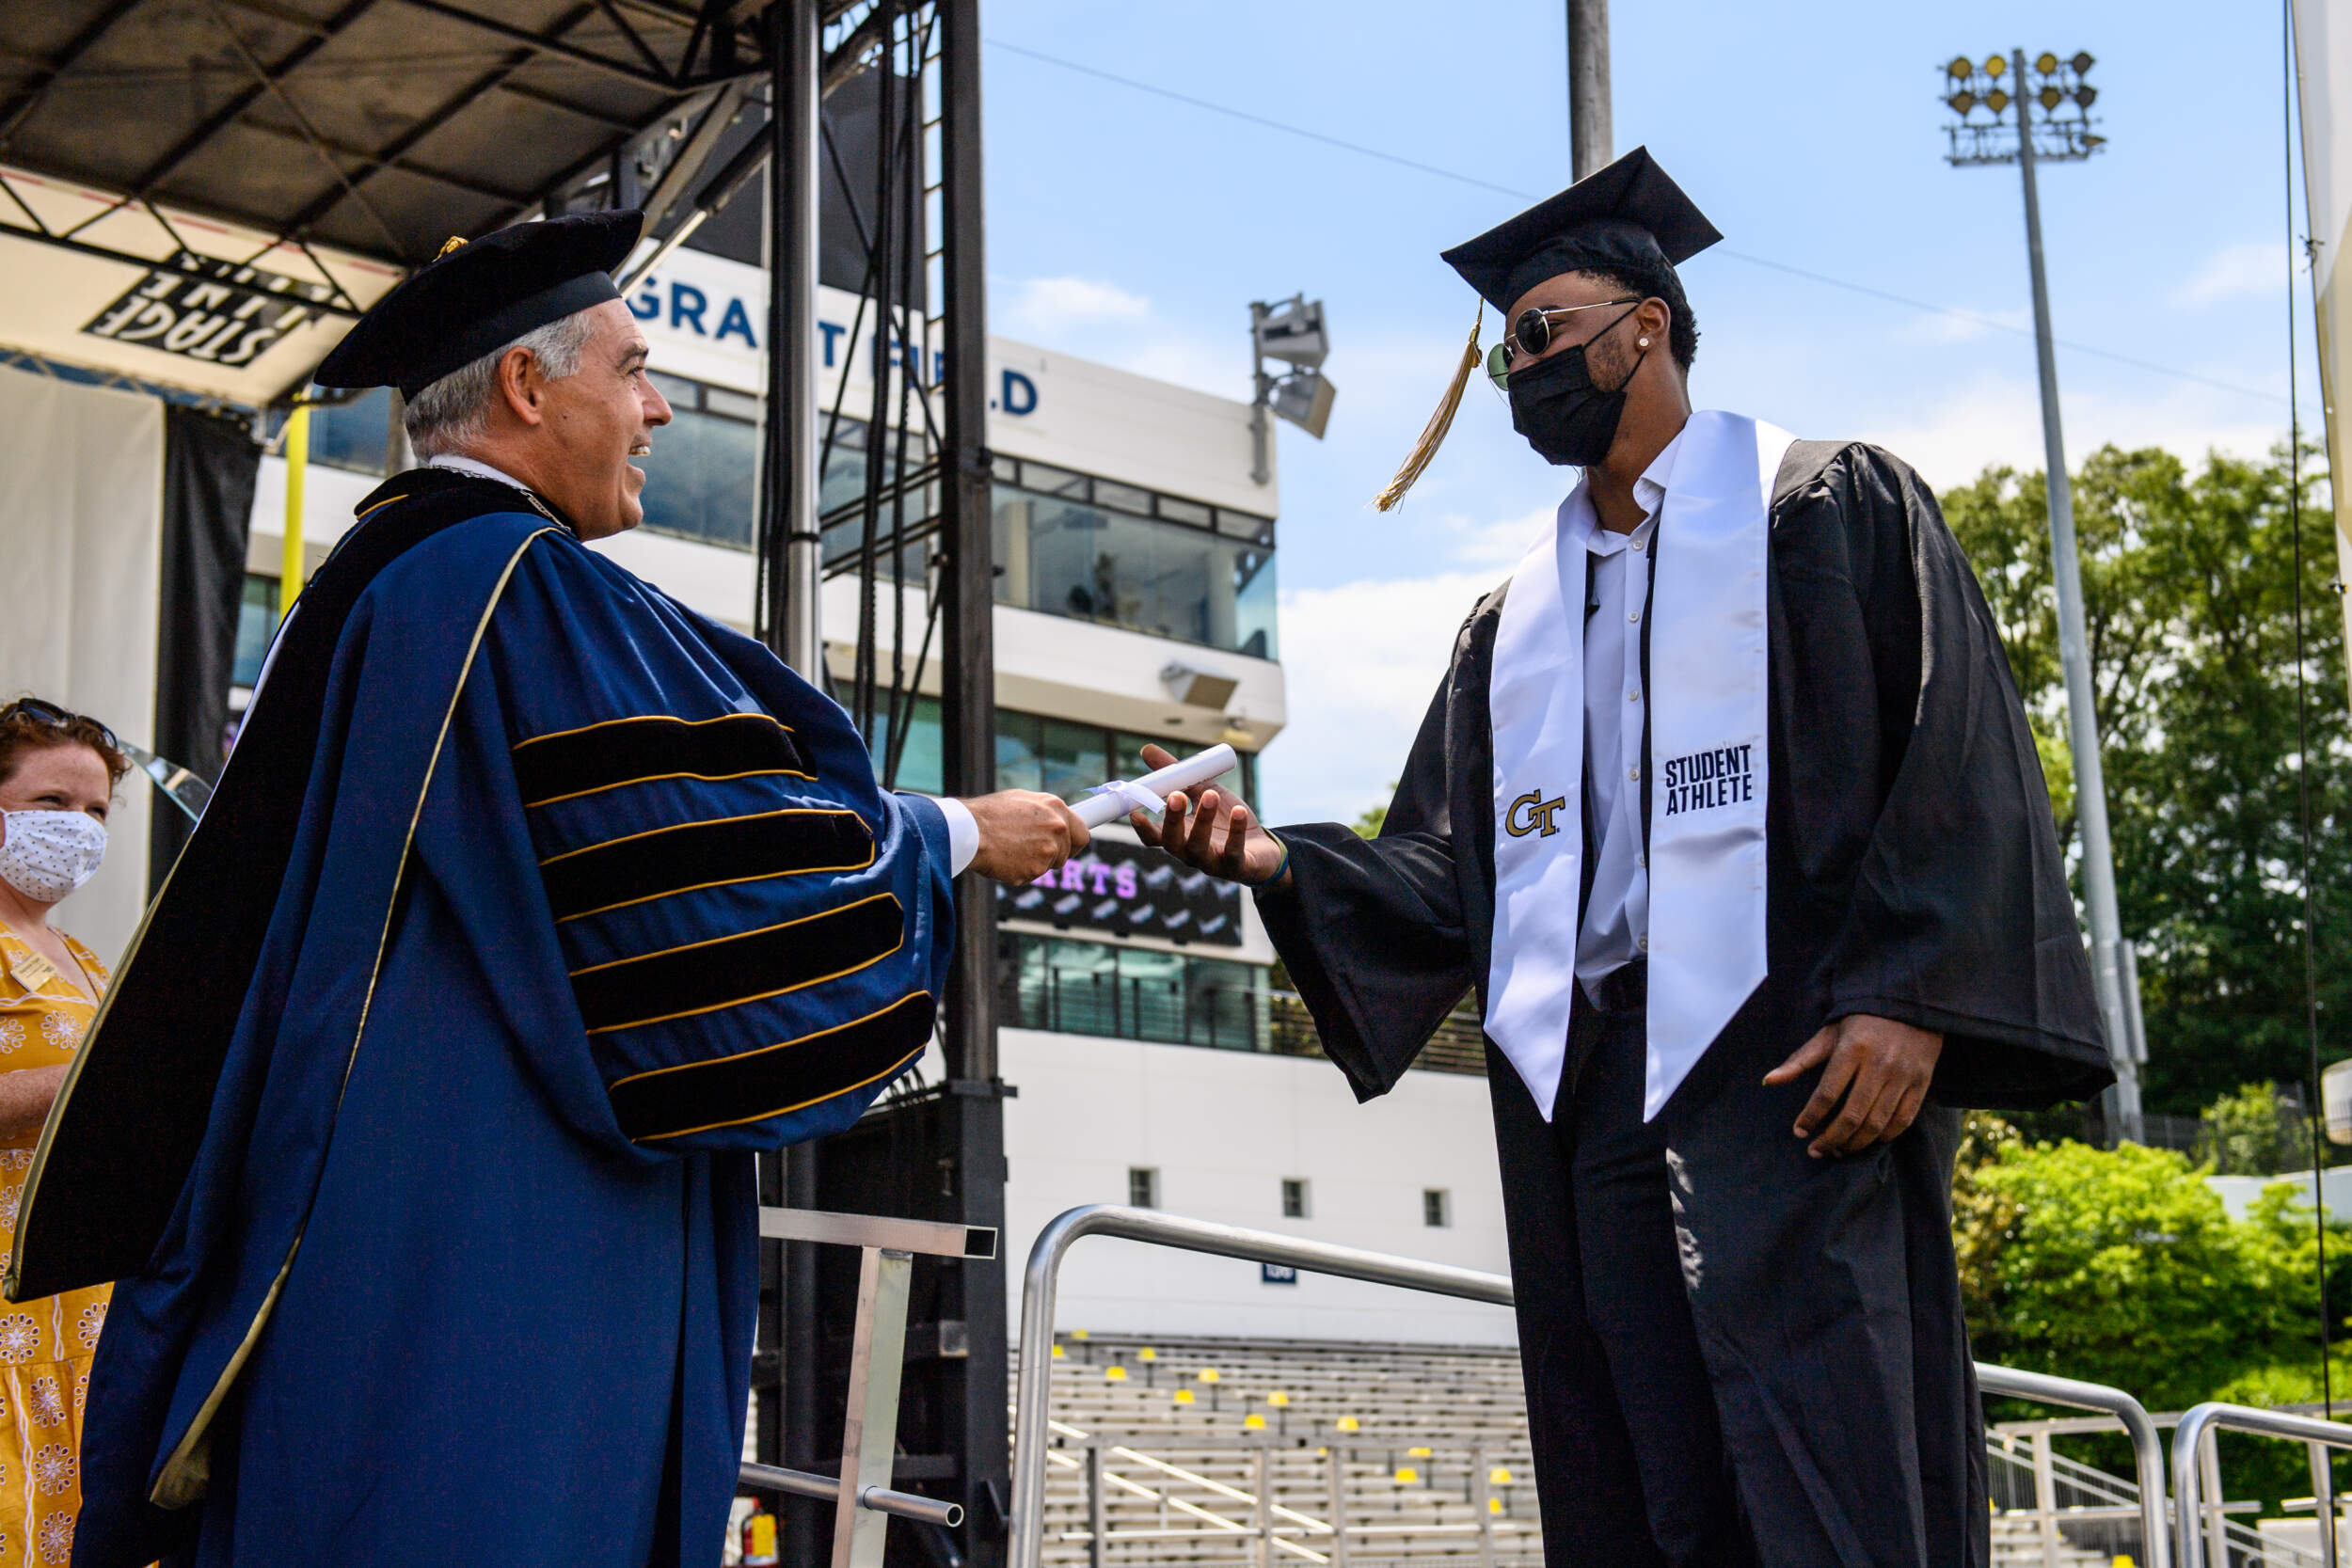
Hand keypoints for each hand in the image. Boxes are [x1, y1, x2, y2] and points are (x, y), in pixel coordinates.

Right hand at [960, 791, 1087, 883]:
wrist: (969, 830)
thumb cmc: (989, 813)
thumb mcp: (1021, 800)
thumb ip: (1043, 811)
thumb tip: (1054, 819)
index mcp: (1055, 808)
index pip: (1082, 833)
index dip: (1075, 843)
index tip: (1070, 848)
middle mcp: (1057, 828)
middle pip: (1065, 854)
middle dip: (1051, 855)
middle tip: (1028, 850)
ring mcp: (1047, 851)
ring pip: (1047, 866)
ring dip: (1033, 862)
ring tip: (1009, 849)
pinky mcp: (1035, 869)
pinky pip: (1030, 875)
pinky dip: (1019, 871)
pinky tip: (1004, 858)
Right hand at [1127, 744, 1287, 887]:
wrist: (1262, 846)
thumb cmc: (1225, 819)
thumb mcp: (1203, 791)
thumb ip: (1178, 774)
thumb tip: (1146, 749)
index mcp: (1178, 836)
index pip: (1153, 837)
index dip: (1141, 828)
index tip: (1134, 811)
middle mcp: (1189, 852)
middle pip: (1172, 842)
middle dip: (1172, 819)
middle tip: (1176, 795)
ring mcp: (1211, 862)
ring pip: (1199, 847)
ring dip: (1203, 820)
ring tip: (1210, 795)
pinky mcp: (1236, 866)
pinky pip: (1234, 851)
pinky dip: (1236, 831)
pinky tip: (1239, 812)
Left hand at [1764, 1013, 1942, 1157]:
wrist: (1909, 1006)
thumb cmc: (1860, 1023)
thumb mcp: (1828, 1035)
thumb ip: (1799, 1060)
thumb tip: (1768, 1081)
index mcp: (1852, 1049)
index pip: (1827, 1093)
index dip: (1810, 1117)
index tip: (1799, 1131)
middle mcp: (1879, 1064)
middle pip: (1852, 1115)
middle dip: (1831, 1139)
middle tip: (1816, 1150)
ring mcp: (1903, 1076)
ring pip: (1877, 1123)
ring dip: (1855, 1144)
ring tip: (1838, 1150)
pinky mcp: (1921, 1083)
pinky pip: (1902, 1120)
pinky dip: (1883, 1137)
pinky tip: (1867, 1141)